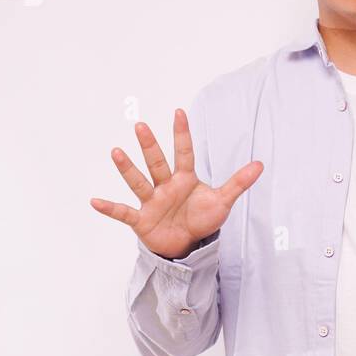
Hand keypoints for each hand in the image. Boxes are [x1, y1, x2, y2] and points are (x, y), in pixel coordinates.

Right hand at [90, 108, 262, 259]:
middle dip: (150, 146)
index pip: (184, 152)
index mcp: (184, 178)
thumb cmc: (202, 218)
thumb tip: (260, 165)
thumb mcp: (223, 201)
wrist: (187, 244)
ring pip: (139, 182)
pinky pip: (123, 212)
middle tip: (141, 126)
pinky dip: (110, 208)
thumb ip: (238, 183)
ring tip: (116, 152)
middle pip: (157, 162)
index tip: (179, 111)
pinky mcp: (142, 220)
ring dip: (127, 168)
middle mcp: (165, 185)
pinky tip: (95, 201)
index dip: (182, 133)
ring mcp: (152, 201)